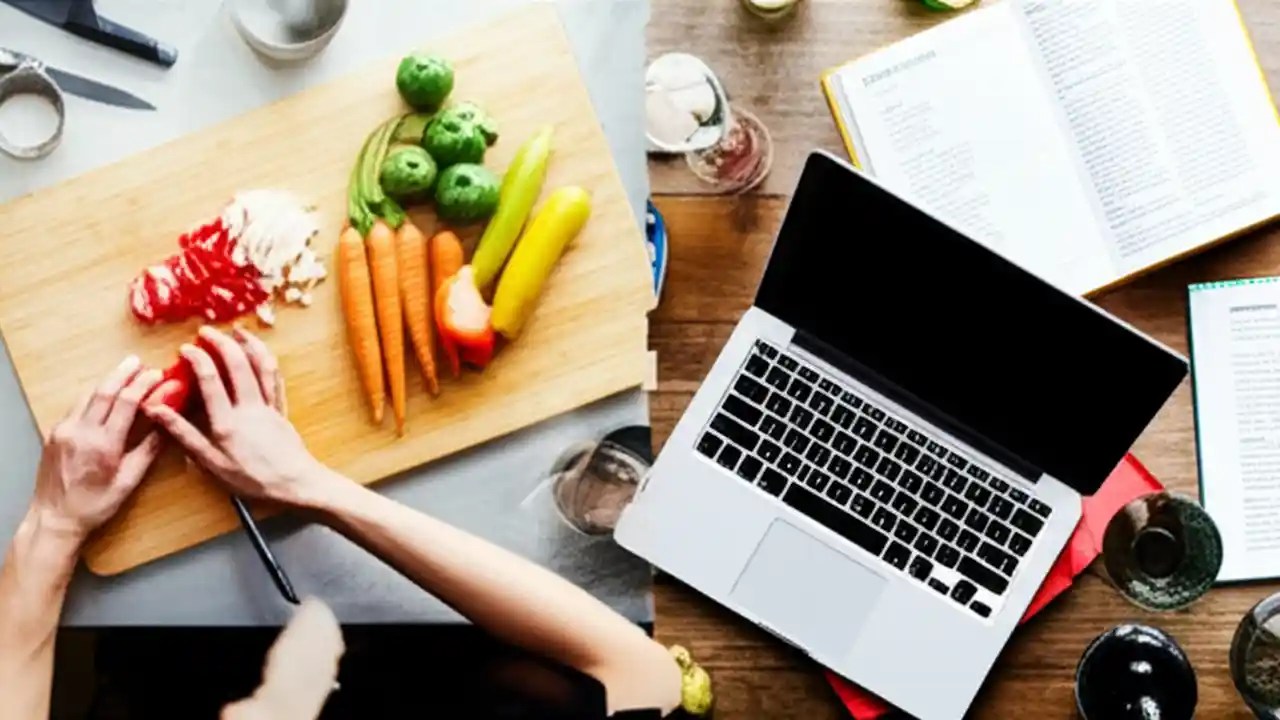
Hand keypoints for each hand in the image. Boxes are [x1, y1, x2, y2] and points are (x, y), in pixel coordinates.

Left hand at [30, 356, 164, 542]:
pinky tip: (104, 393)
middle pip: (104, 390)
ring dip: (107, 380)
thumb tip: (167, 425)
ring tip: (124, 371)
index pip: (126, 402)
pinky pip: (77, 406)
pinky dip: (93, 395)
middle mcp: (81, 432)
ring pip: (88, 395)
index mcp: (103, 444)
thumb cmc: (93, 505)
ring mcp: (64, 430)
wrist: (54, 518)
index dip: (144, 384)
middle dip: (124, 373)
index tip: (158, 374)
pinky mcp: (55, 433)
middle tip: (139, 361)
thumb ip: (148, 450)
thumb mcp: (128, 481)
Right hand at [144, 327, 334, 507]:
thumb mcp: (212, 464)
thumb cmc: (253, 480)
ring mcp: (269, 406)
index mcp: (228, 422)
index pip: (210, 380)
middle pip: (237, 365)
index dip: (197, 359)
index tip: (185, 347)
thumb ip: (184, 435)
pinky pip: (275, 379)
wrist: (297, 484)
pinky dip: (267, 361)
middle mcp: (250, 408)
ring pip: (261, 366)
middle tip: (206, 331)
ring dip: (249, 344)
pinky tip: (262, 353)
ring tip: (237, 330)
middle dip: (221, 342)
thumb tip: (157, 411)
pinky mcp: (282, 410)